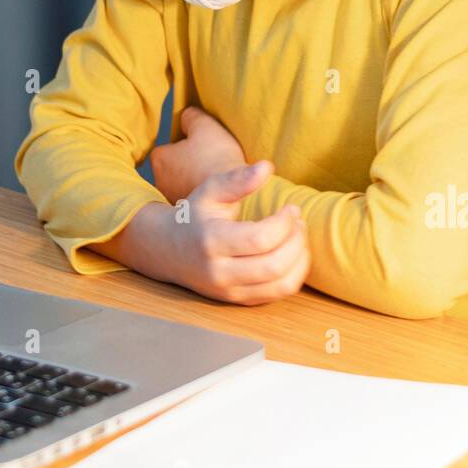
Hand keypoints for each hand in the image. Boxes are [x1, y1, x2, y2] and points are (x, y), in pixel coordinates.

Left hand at [149, 105, 246, 205]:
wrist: (236, 197)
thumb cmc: (218, 160)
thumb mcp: (206, 126)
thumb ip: (191, 117)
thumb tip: (186, 117)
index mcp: (160, 160)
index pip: (169, 147)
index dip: (188, 144)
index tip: (204, 146)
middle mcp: (160, 183)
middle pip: (176, 167)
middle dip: (190, 164)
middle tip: (212, 161)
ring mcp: (173, 202)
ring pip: (185, 185)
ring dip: (197, 182)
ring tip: (218, 178)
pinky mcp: (188, 217)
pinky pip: (195, 202)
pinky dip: (205, 199)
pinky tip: (220, 195)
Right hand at [161, 161, 308, 305]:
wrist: (168, 250)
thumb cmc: (194, 216)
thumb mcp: (209, 192)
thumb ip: (237, 180)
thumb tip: (267, 167)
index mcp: (211, 241)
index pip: (260, 238)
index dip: (285, 223)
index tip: (292, 208)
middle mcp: (219, 272)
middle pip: (274, 266)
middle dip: (296, 241)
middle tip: (299, 222)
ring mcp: (229, 291)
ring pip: (281, 285)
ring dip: (300, 260)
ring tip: (298, 237)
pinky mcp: (238, 300)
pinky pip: (277, 294)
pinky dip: (293, 275)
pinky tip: (292, 254)